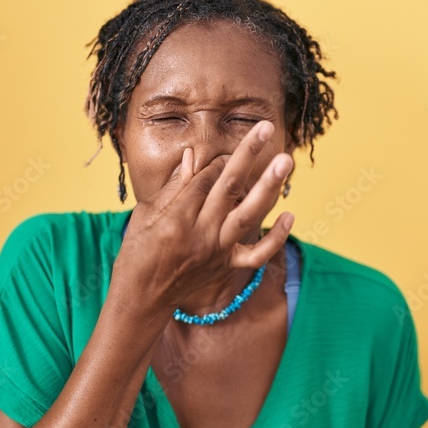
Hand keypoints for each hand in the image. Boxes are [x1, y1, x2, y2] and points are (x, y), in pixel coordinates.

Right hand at [113, 120, 294, 311]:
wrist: (143, 299)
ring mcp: (218, 252)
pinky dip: (276, 238)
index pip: (205, 180)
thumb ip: (173, 187)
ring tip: (286, 161)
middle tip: (265, 128)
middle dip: (248, 155)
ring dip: (269, 186)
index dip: (218, 161)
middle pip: (230, 187)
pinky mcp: (227, 266)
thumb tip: (193, 155)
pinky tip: (290, 215)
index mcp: (176, 220)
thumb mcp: (146, 216)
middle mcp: (201, 235)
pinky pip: (258, 255)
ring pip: (249, 214)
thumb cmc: (137, 254)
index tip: (227, 149)